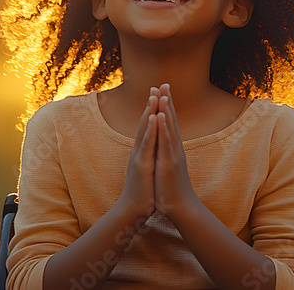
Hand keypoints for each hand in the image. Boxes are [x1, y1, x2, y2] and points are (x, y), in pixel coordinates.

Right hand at [118, 90, 159, 220]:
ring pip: (144, 129)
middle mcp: (139, 149)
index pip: (148, 125)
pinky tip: (153, 117)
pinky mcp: (141, 165)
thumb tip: (154, 147)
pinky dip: (150, 130)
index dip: (153, 108)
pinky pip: (147, 144)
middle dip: (151, 103)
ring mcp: (139, 156)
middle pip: (145, 122)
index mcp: (143, 150)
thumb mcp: (148, 168)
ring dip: (149, 111)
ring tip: (155, 94)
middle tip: (156, 85)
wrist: (134, 210)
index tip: (159, 92)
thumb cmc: (143, 190)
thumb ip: (149, 155)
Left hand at [153, 83, 197, 222]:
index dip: (167, 107)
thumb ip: (167, 156)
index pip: (170, 124)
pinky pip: (166, 143)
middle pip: (171, 121)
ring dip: (166, 110)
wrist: (182, 209)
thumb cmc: (173, 190)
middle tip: (164, 83)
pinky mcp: (169, 164)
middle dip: (167, 101)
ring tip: (163, 93)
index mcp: (173, 149)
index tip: (162, 91)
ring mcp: (173, 155)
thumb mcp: (168, 168)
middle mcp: (175, 149)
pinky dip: (163, 129)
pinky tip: (160, 116)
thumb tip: (165, 148)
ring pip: (170, 129)